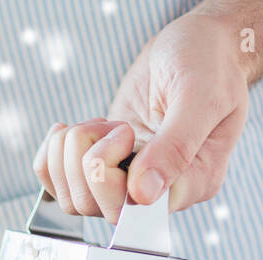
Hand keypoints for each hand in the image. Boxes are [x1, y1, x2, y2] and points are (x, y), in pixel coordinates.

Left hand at [32, 10, 249, 221]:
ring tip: (98, 123)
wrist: (201, 43)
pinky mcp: (105, 167)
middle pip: (95, 208)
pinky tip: (68, 130)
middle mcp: (160, 192)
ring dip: (69, 155)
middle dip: (86, 161)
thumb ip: (175, 146)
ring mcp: (129, 181)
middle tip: (111, 125)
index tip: (124, 132)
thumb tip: (143, 195)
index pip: (133, 212)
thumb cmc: (211, 62)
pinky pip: (59, 185)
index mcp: (192, 183)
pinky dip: (51, 157)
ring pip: (73, 199)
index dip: (109, 178)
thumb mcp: (199, 95)